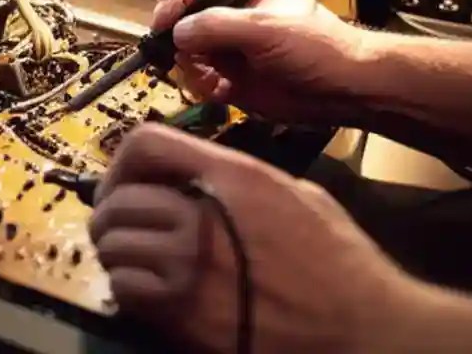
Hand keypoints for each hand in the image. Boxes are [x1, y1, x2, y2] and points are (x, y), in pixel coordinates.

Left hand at [90, 124, 419, 353]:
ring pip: (115, 245)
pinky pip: (125, 289)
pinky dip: (126, 289)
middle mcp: (201, 214)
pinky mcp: (183, 311)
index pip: (146, 143)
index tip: (124, 183)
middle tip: (121, 229)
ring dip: (116, 253)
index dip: (122, 163)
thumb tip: (195, 175)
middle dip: (111, 215)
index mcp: (231, 175)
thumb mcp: (292, 194)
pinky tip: (146, 293)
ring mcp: (189, 265)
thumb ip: (237, 178)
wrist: (360, 327)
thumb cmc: (338, 261)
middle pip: (119, 200)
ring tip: (133, 261)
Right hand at [151, 0, 370, 123]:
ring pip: (185, 50)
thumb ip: (216, 25)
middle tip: (177, 55)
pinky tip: (220, 91)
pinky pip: (199, 78)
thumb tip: (175, 34)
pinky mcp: (231, 77)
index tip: (165, 20)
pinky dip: (202, 86)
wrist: (347, 91)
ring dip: (189, 65)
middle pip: (182, 15)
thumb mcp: (265, 28)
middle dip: (176, 36)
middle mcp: (232, 12)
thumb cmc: (316, 47)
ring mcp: (230, 46)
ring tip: (208, 78)